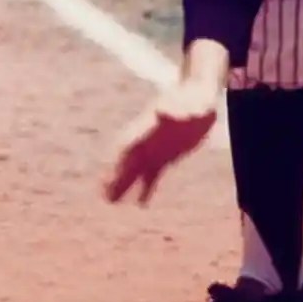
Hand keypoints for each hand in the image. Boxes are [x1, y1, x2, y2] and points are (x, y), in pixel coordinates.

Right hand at [102, 75, 221, 205]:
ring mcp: (154, 149)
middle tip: (104, 194)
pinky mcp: (165, 158)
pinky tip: (141, 204)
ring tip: (110, 201)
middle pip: (128, 160)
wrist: (198, 97)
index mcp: (149, 124)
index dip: (121, 154)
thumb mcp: (189, 102)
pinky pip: (152, 175)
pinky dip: (147, 189)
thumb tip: (164, 111)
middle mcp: (147, 139)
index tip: (111, 167)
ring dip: (124, 185)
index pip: (130, 140)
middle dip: (116, 176)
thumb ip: (176, 109)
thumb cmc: (193, 97)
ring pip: (135, 170)